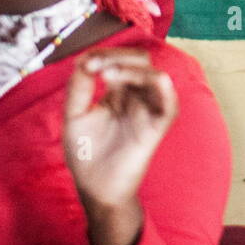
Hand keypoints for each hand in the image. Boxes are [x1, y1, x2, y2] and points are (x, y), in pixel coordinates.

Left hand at [63, 48, 177, 213]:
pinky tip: (151, 81)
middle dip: (119, 56)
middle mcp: (137, 97)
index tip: (86, 64)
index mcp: (118, 91)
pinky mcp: (156, 128)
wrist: (95, 189)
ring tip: (108, 76)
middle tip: (96, 67)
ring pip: (156, 76)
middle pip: (141, 61)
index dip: (105, 54)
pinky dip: (164, 88)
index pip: (120, 59)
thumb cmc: (86, 154)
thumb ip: (79, 86)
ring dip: (133, 69)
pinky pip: (169, 104)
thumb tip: (87, 59)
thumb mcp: (74, 115)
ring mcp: (148, 111)